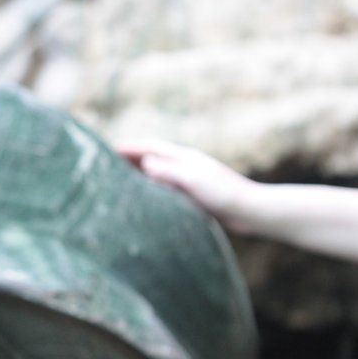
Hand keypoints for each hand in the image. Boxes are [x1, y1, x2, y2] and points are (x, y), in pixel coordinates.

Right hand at [116, 140, 257, 231]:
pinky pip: (165, 189)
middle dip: (130, 159)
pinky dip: (151, 189)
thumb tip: (145, 162)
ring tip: (118, 182)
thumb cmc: (224, 194)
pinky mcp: (194, 195)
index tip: (106, 149)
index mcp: (184, 158)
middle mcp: (185, 165)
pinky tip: (144, 200)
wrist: (252, 210)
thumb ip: (168, 171)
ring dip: (139, 174)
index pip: (150, 148)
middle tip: (106, 165)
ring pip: (158, 174)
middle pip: (152, 158)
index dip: (128, 148)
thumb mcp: (193, 181)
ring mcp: (190, 179)